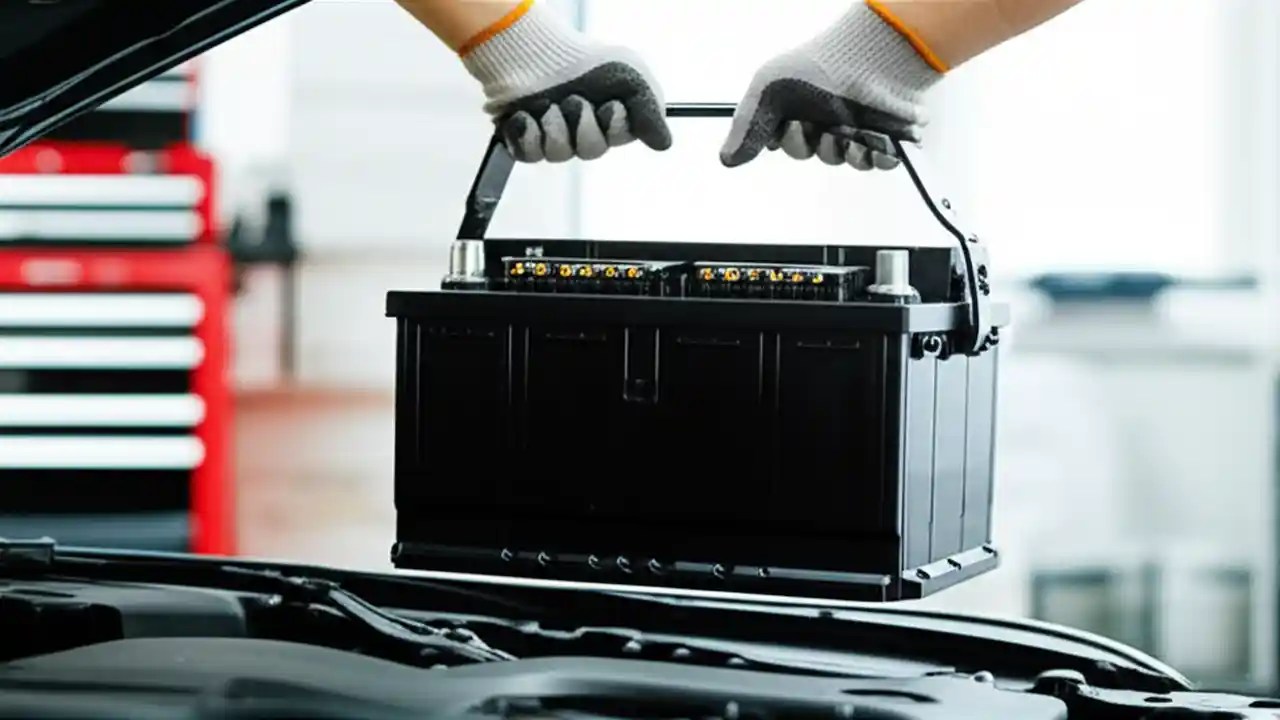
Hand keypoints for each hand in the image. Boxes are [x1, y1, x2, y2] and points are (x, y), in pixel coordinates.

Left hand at [462, 4, 669, 162]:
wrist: (531, 49)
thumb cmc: (582, 60)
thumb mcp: (628, 77)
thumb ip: (650, 111)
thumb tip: (665, 144)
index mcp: (609, 117)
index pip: (619, 137)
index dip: (614, 124)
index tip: (610, 105)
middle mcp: (582, 130)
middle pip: (591, 151)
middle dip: (583, 123)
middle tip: (575, 99)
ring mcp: (552, 137)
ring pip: (559, 154)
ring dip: (554, 125)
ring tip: (547, 104)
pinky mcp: (523, 140)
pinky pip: (529, 154)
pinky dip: (527, 133)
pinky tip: (525, 115)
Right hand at [719, 2, 942, 170]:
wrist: (873, 57)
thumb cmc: (821, 65)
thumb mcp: (770, 90)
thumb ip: (746, 126)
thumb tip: (725, 160)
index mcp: (798, 105)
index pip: (783, 141)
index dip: (783, 140)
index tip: (786, 126)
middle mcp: (824, 115)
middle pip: (809, 153)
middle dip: (808, 144)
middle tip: (812, 124)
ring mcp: (855, 125)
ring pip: (841, 159)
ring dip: (838, 150)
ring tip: (844, 130)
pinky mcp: (884, 134)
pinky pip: (876, 162)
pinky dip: (871, 157)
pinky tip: (868, 143)